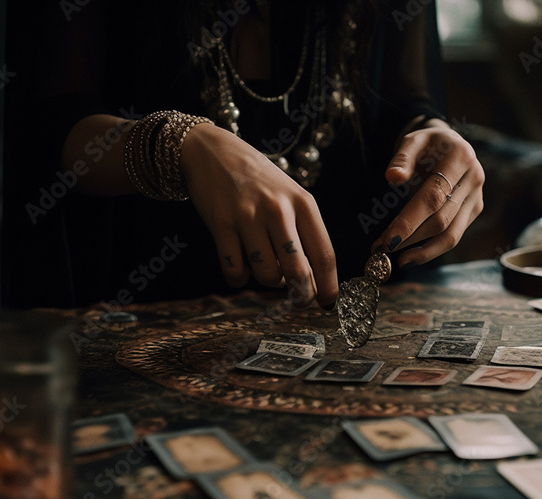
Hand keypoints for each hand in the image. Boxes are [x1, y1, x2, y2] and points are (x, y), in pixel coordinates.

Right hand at [180, 124, 337, 307]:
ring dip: (267, 280)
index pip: (325, 255)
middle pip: (299, 272)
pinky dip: (238, 278)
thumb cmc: (258, 181)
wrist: (213, 152)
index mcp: (304, 203)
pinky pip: (235, 272)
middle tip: (298, 299)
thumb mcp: (290, 195)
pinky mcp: (221, 224)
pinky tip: (240, 264)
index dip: (328, 287)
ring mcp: (248, 217)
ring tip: (264, 264)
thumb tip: (312, 281)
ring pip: (266, 275)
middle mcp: (279, 210)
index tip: (327, 304)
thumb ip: (303, 232)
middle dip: (301, 295)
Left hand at [371, 123, 484, 266]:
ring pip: (452, 234)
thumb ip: (402, 158)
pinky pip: (454, 235)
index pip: (433, 196)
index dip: (410, 221)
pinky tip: (413, 254)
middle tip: (383, 249)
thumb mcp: (413, 140)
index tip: (388, 240)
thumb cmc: (428, 145)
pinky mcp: (474, 210)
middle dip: (411, 238)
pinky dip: (432, 248)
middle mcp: (474, 178)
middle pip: (442, 219)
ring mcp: (477, 197)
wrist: (451, 144)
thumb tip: (392, 177)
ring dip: (423, 251)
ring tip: (399, 260)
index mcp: (460, 157)